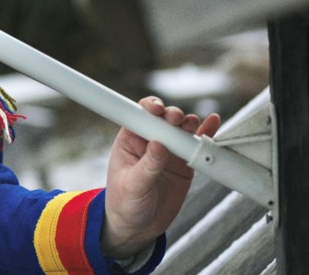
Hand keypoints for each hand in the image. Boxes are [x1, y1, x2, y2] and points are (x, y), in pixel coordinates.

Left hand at [100, 96, 219, 259]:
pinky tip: (213, 123)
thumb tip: (158, 145)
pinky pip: (195, 146)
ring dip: (189, 124)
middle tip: (177, 120)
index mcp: (129, 141)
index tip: (158, 110)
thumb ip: (147, 166)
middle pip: (163, 119)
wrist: (138, 227)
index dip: (149, 109)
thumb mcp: (133, 186)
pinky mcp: (184, 164)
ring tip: (192, 126)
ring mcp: (168, 152)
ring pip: (181, 130)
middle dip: (172, 116)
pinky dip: (205, 135)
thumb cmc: (125, 203)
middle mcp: (149, 142)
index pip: (138, 117)